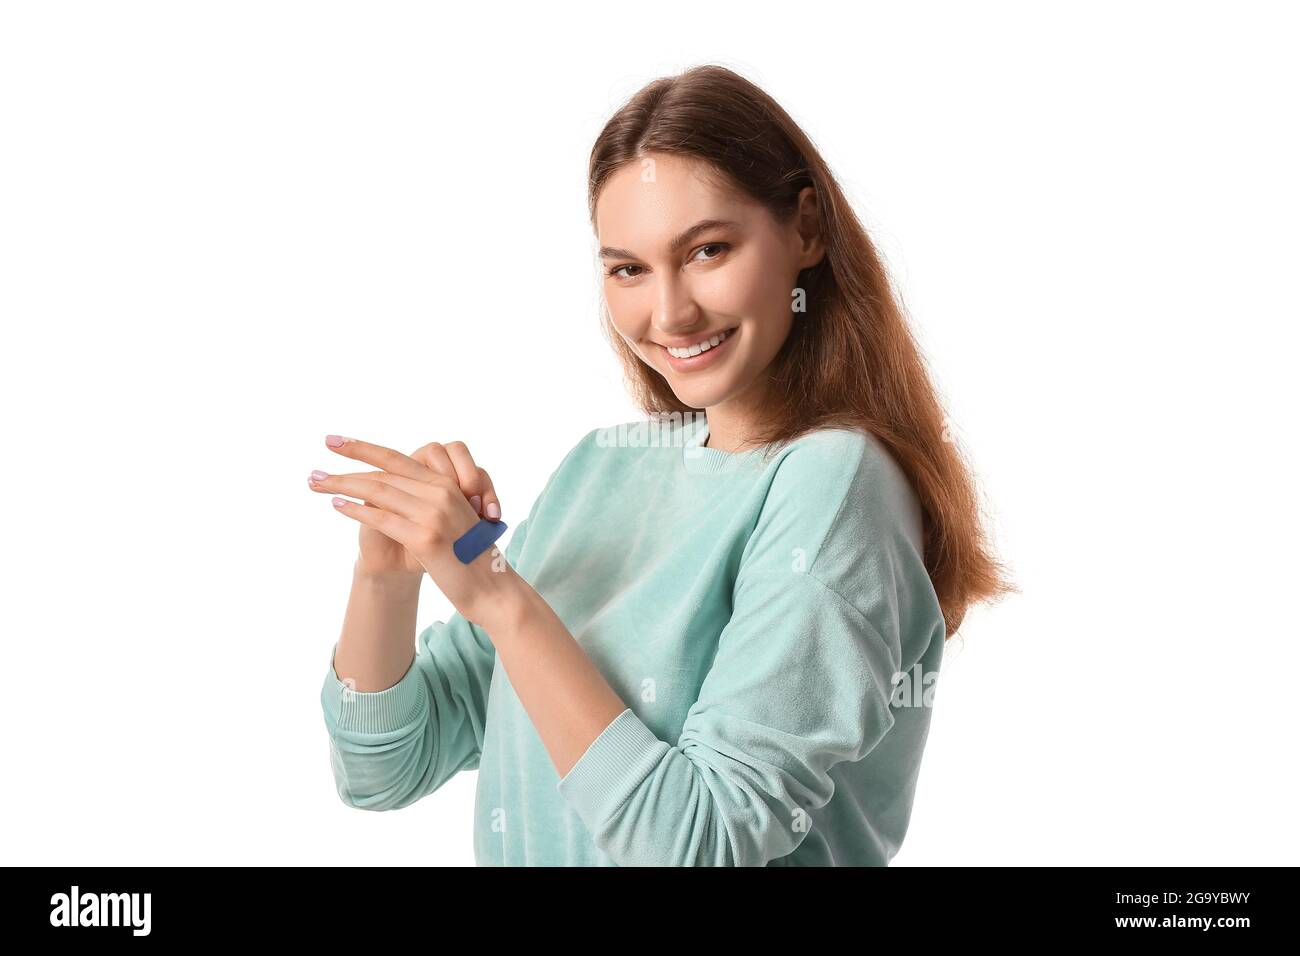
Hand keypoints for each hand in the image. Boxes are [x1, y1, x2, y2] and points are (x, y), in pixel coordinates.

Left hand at [308, 435, 512, 621]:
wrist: (491, 589)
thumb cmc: (471, 557)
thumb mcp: (453, 519)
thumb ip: (428, 501)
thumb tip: (389, 492)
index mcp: (448, 486)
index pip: (399, 459)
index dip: (366, 447)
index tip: (338, 441)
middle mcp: (442, 493)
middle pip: (387, 469)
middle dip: (352, 454)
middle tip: (326, 442)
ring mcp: (434, 514)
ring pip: (380, 490)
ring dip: (343, 484)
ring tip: (317, 481)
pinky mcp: (426, 538)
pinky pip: (383, 518)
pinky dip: (356, 510)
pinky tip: (337, 506)